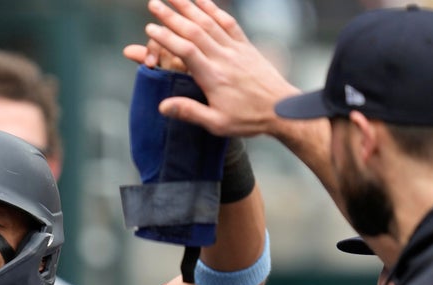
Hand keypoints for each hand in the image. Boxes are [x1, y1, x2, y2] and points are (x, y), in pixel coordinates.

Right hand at [122, 0, 298, 137]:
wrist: (282, 110)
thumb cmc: (248, 119)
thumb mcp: (217, 124)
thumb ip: (190, 112)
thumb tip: (163, 106)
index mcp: (213, 77)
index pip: (186, 51)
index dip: (167, 38)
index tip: (150, 29)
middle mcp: (224, 58)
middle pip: (194, 31)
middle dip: (171, 16)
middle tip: (153, 4)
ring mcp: (236, 49)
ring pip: (209, 22)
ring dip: (189, 6)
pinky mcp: (245, 46)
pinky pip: (228, 23)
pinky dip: (214, 9)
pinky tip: (203, 0)